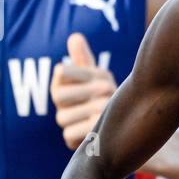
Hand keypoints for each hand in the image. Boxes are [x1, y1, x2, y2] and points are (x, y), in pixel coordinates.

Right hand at [51, 33, 116, 149]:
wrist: (118, 120)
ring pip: (65, 116)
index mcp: (62, 84)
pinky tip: (104, 121)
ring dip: (90, 109)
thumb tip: (75, 38)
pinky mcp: (70, 140)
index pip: (61, 73)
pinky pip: (71, 134)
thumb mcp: (96, 74)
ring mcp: (64, 122)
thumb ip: (84, 59)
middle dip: (85, 91)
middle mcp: (60, 104)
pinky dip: (88, 128)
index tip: (97, 76)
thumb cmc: (103, 91)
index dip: (79, 74)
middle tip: (107, 89)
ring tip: (108, 106)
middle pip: (59, 95)